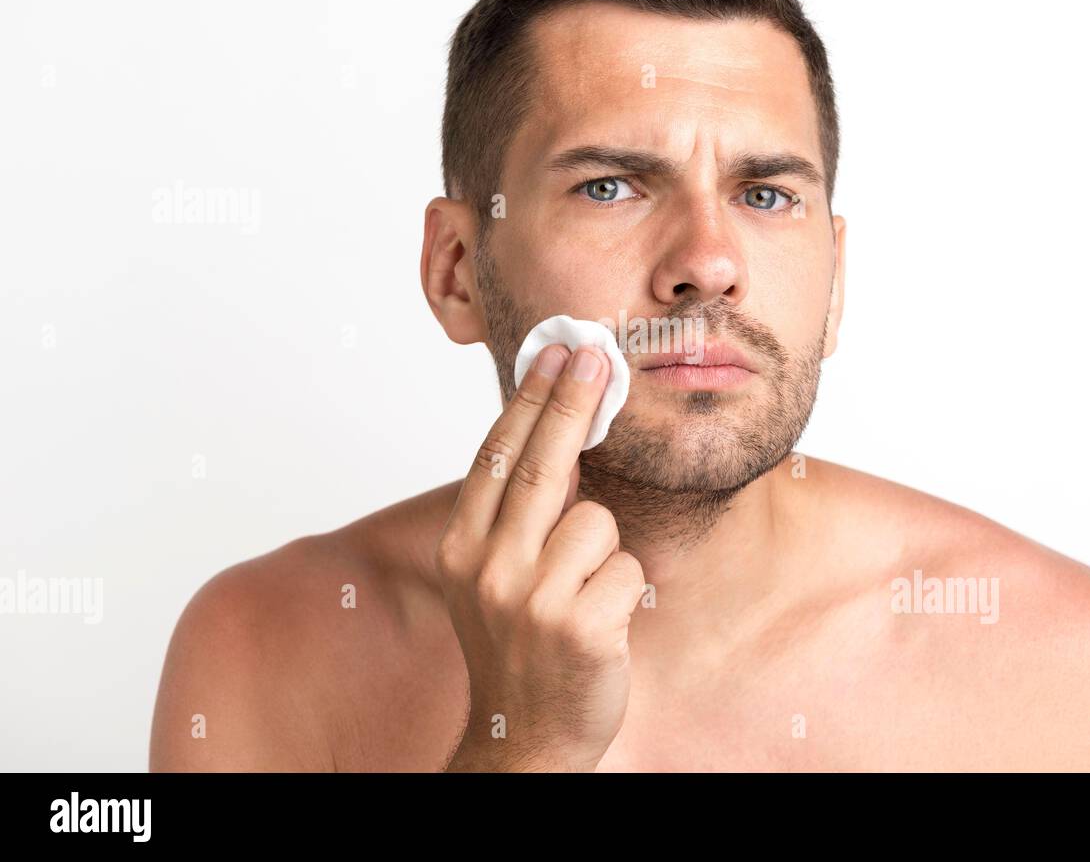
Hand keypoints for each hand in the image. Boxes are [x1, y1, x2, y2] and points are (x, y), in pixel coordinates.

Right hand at [437, 343, 644, 771]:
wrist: (524, 736)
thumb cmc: (517, 647)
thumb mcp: (491, 577)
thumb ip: (512, 516)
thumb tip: (555, 436)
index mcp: (462, 550)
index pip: (497, 456)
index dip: (531, 399)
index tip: (556, 353)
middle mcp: (489, 569)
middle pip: (541, 465)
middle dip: (573, 401)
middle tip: (597, 356)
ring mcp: (531, 599)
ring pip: (598, 522)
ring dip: (604, 552)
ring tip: (582, 595)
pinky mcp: (580, 626)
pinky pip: (627, 568)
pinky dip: (624, 591)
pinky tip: (600, 623)